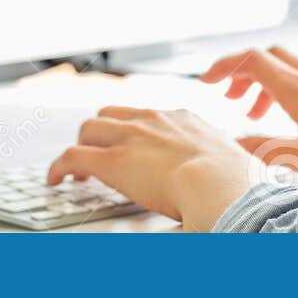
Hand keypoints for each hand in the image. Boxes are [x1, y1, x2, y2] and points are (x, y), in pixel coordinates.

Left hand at [46, 106, 255, 231]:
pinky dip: (59, 167)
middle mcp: (152, 120)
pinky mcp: (111, 161)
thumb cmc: (235, 182)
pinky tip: (56, 179)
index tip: (132, 144)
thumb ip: (228, 166)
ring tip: (78, 169)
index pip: (147, 114)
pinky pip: (72, 157)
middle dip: (101, 132)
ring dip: (82, 147)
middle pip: (111, 113)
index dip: (133, 129)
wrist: (219, 184)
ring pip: (89, 129)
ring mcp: (130, 137)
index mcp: (182, 119)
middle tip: (99, 153)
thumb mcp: (234, 163)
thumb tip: (242, 180)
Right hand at [201, 45, 297, 169]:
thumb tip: (232, 142)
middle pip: (269, 56)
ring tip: (254, 114)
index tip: (205, 81)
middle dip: (242, 71)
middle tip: (228, 96)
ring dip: (264, 82)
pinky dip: (286, 90)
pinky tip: (291, 118)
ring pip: (288, 66)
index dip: (224, 66)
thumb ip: (266, 149)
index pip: (252, 59)